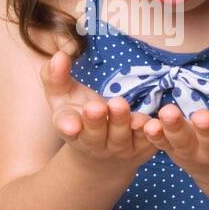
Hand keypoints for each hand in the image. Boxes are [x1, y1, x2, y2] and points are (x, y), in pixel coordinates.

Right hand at [41, 49, 158, 167]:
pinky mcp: (141, 148)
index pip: (66, 126)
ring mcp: (118, 148)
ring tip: (120, 105)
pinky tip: (152, 121)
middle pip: (94, 135)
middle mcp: (93, 143)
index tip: (70, 125)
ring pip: (121, 137)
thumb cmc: (79, 115)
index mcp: (71, 128)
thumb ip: (56, 76)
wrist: (103, 154)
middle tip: (97, 107)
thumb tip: (59, 55)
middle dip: (96, 121)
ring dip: (122, 122)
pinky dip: (151, 132)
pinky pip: (147, 140)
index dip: (68, 125)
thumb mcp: (62, 96)